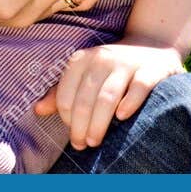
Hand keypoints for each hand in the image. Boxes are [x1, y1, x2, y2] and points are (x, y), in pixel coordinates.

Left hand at [35, 41, 184, 149]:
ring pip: (107, 98)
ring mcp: (127, 63)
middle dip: (80, 128)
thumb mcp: (85, 75)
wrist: (152, 45)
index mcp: (82, 59)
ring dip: (99, 124)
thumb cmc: (112, 69)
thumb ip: (62, 93)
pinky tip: (122, 117)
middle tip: (82, 145)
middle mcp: (102, 58)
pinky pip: (138, 88)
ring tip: (95, 141)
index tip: (73, 134)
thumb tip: (38, 110)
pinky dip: (129, 104)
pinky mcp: (150, 70)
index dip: (66, 119)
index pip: (66, 96)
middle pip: (85, 100)